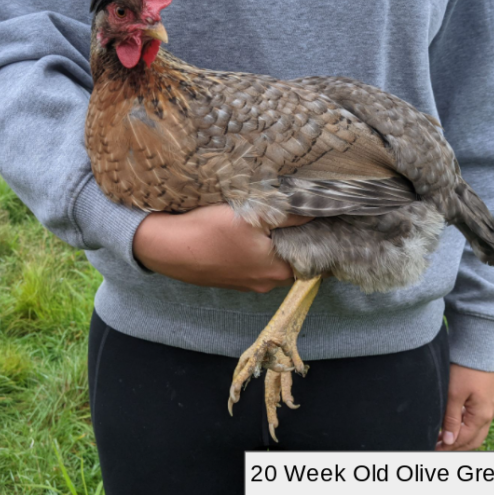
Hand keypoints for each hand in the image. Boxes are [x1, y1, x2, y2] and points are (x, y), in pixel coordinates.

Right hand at [132, 204, 312, 292]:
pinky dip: (259, 251)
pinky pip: (255, 265)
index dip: (320, 240)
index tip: (325, 223)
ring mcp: (248, 284)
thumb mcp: (255, 215)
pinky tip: (251, 234)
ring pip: (274, 263)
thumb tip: (317, 210)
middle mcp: (267, 284)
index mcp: (279, 271)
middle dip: (299, 241)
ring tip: (277, 221)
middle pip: (295, 261)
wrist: (169, 248)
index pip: (314, 259)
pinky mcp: (232, 279)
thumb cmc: (211, 231)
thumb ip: (290, 215)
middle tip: (302, 217)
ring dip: (277, 245)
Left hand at [436, 363, 493, 450]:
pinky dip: (464, 427)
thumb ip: (451, 419)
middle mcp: (489, 414)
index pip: (465, 439)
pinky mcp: (486, 400)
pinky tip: (451, 424)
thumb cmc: (464, 369)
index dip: (449, 446)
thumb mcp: (453, 394)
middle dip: (456, 446)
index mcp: (482, 415)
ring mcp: (489, 407)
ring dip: (460, 437)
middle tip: (437, 447)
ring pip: (475, 431)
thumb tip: (449, 441)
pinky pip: (476, 420)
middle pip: (473, 440)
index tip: (434, 448)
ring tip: (441, 437)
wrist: (476, 347)